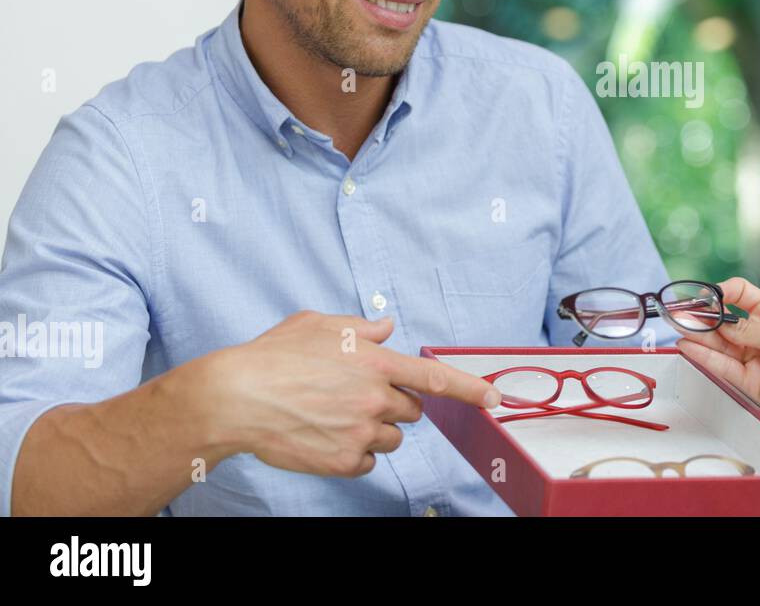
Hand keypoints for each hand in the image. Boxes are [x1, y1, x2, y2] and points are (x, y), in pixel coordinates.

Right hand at [206, 311, 501, 476]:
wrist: (234, 398)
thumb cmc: (273, 355)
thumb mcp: (320, 324)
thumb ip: (361, 327)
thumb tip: (386, 328)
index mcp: (376, 362)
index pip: (436, 377)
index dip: (471, 389)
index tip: (496, 399)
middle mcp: (375, 398)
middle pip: (413, 410)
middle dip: (394, 403)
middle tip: (356, 394)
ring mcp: (360, 432)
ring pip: (392, 438)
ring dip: (374, 429)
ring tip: (333, 414)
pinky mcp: (343, 461)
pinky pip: (366, 462)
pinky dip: (352, 453)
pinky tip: (324, 434)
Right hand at [677, 277, 759, 428]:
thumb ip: (744, 330)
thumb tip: (718, 323)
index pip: (739, 295)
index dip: (721, 293)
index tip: (704, 295)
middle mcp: (759, 335)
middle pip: (724, 322)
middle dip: (702, 317)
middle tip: (680, 313)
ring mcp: (752, 359)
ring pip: (718, 345)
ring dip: (698, 337)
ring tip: (677, 328)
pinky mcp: (749, 382)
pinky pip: (721, 367)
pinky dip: (703, 357)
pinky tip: (688, 347)